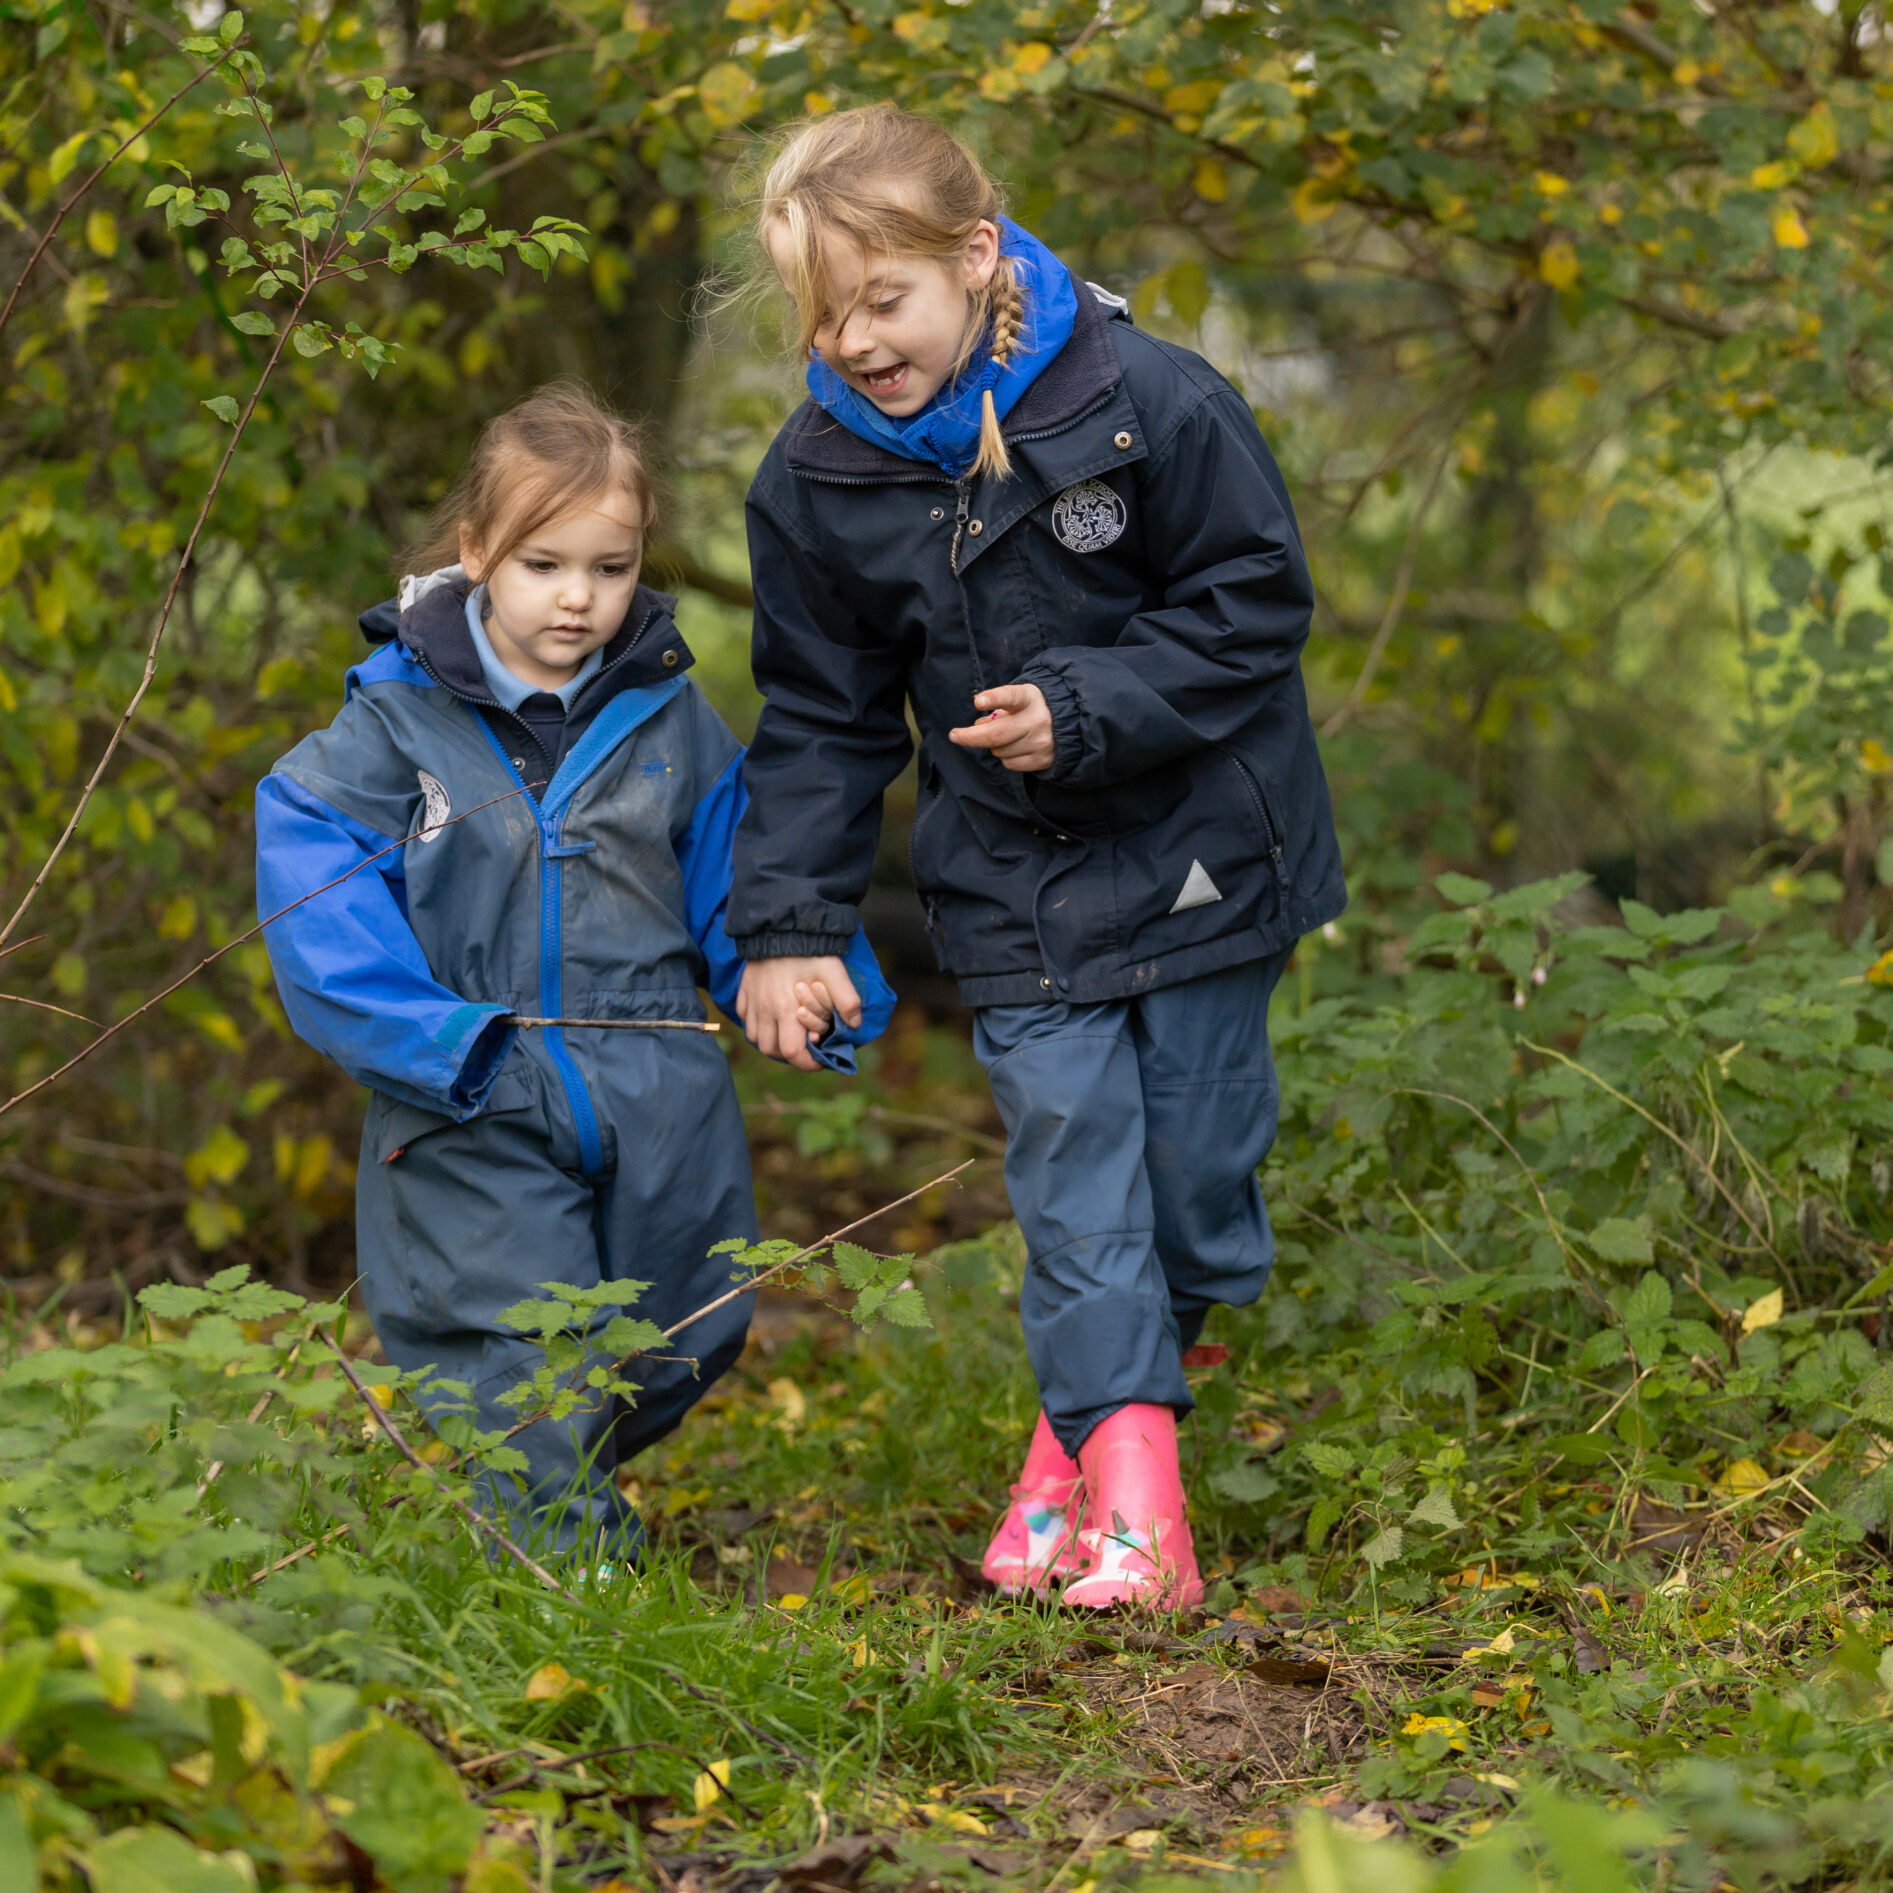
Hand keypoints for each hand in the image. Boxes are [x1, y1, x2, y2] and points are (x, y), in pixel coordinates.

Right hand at [734, 955, 861, 1072]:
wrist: (781, 923)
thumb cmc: (810, 949)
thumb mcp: (835, 972)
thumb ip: (847, 1000)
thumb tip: (854, 1025)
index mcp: (786, 1009)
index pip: (792, 1052)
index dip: (807, 1063)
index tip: (819, 1060)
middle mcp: (765, 1009)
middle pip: (770, 1049)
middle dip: (789, 1054)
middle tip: (805, 1047)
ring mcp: (752, 1000)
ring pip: (754, 1037)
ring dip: (771, 1041)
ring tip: (788, 1034)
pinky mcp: (744, 990)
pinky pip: (745, 1018)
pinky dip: (757, 1024)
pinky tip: (771, 1016)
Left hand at [948, 682, 1054, 773]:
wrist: (1069, 723)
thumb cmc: (1032, 708)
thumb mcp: (1018, 700)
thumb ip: (997, 711)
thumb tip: (978, 728)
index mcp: (1030, 698)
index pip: (1010, 697)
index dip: (994, 698)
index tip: (978, 702)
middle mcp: (1037, 720)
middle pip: (996, 735)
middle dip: (970, 737)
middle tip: (954, 735)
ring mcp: (1041, 743)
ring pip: (999, 751)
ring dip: (994, 745)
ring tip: (1007, 736)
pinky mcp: (1042, 760)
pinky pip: (1010, 764)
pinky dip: (1006, 757)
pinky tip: (1017, 747)